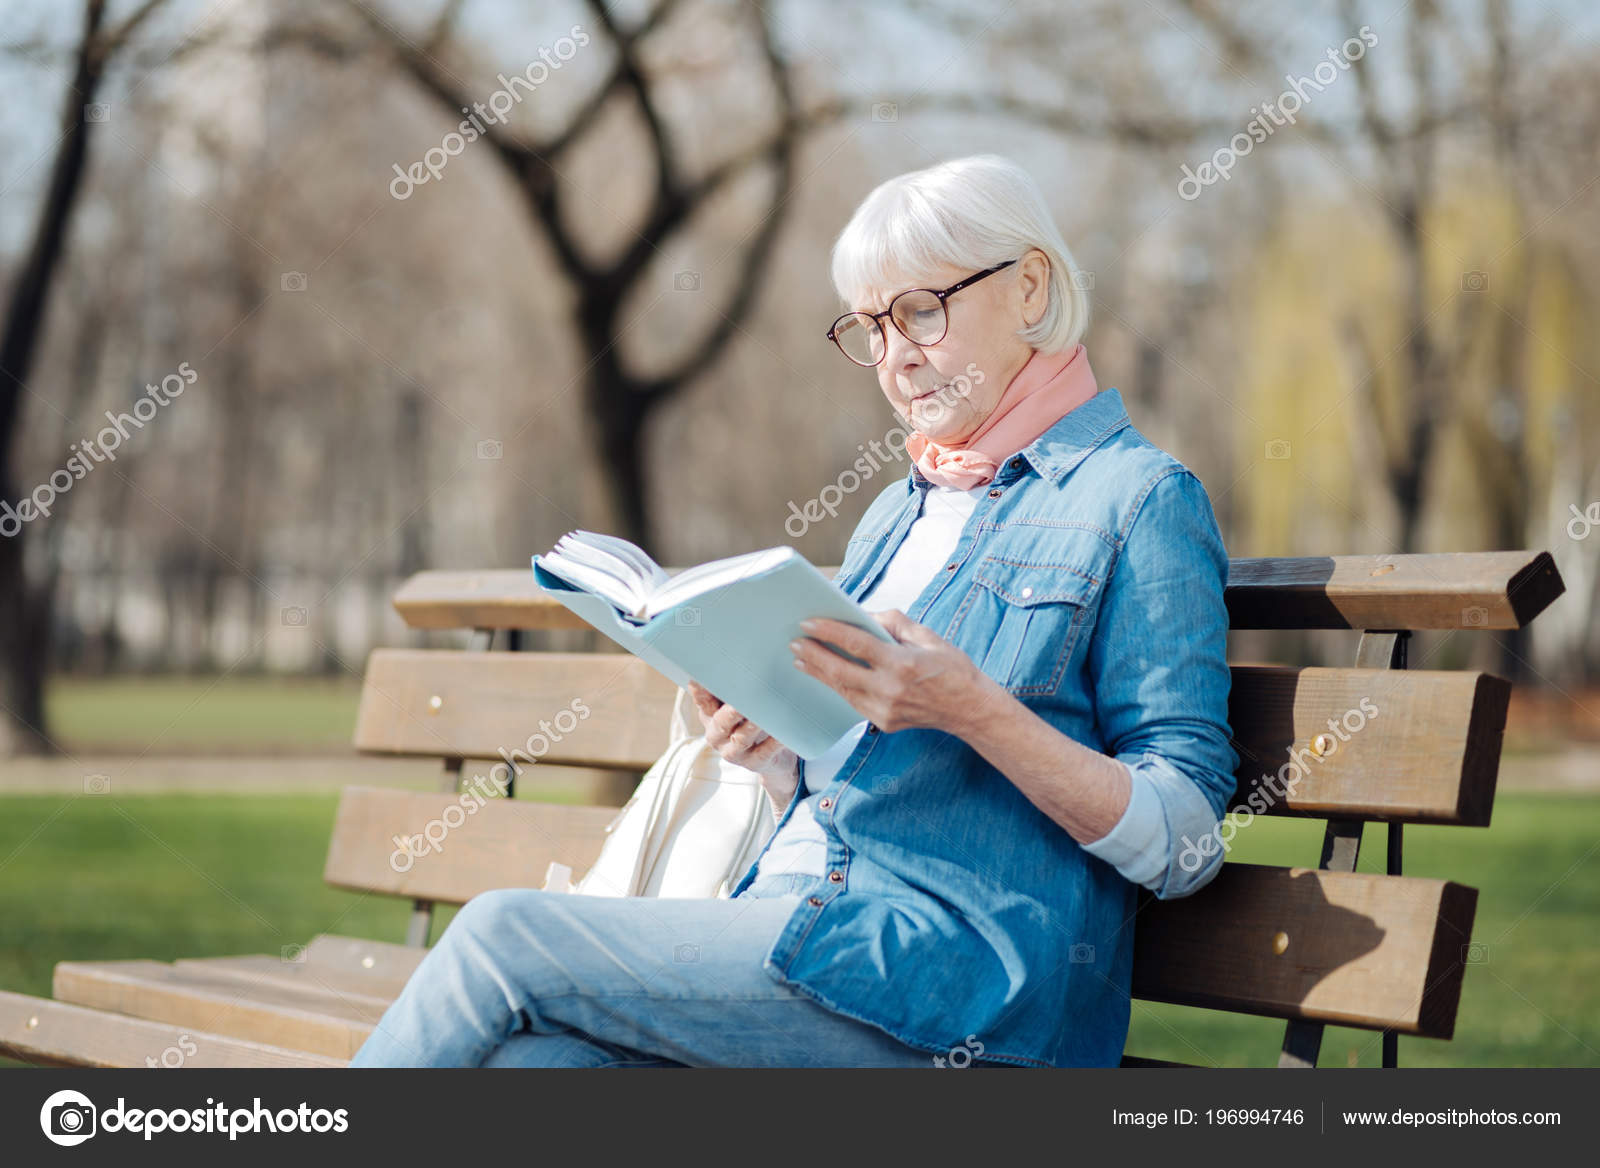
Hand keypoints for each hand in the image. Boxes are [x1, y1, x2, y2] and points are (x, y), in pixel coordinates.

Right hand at [685, 681, 799, 807]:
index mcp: (710, 716)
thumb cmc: (752, 721)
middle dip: (730, 711)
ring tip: (763, 715)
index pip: (702, 701)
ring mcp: (735, 752)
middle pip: (720, 722)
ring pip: (741, 738)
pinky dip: (773, 743)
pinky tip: (782, 733)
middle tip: (740, 700)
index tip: (700, 677)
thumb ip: (735, 685)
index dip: (700, 690)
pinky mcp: (755, 763)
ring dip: (752, 726)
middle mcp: (717, 735)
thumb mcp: (738, 704)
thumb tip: (740, 651)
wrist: (772, 758)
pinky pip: (764, 752)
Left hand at [789, 609, 1005, 736]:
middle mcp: (890, 689)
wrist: (970, 709)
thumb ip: (895, 623)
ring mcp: (885, 710)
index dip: (829, 632)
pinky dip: (838, 687)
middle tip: (794, 642)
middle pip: (840, 671)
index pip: (856, 644)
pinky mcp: (884, 723)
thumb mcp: (928, 637)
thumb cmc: (953, 669)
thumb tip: (865, 615)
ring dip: (820, 674)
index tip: (808, 622)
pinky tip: (827, 677)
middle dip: (814, 656)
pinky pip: (854, 702)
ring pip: (842, 689)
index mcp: (902, 663)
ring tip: (801, 660)